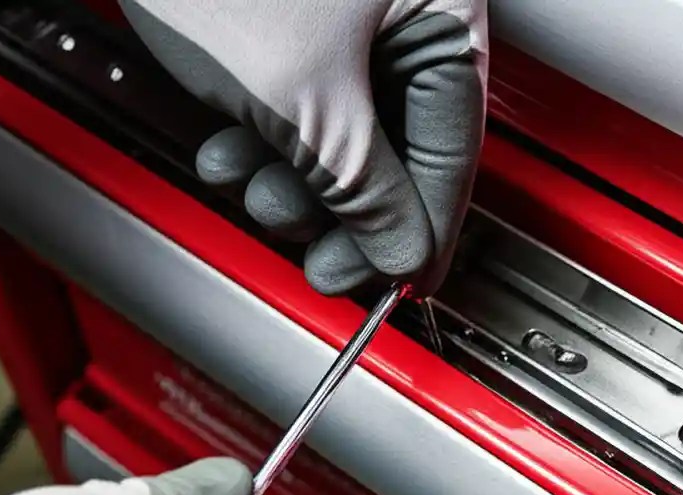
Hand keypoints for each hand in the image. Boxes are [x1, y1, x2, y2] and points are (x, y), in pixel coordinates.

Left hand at [120, 0, 488, 296]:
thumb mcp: (303, 98)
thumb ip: (364, 185)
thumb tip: (403, 247)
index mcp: (438, 6)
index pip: (454, 140)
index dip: (428, 225)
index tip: (410, 280)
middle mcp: (400, 6)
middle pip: (396, 140)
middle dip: (344, 208)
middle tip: (325, 262)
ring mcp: (345, 12)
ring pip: (340, 127)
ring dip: (293, 180)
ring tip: (258, 197)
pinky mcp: (292, 20)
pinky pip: (297, 98)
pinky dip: (262, 138)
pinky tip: (228, 155)